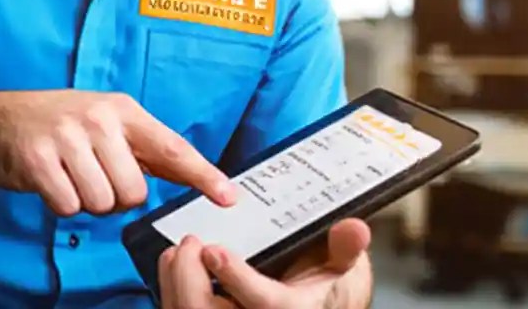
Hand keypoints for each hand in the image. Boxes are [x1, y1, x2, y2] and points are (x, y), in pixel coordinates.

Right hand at [0, 90, 235, 215]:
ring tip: (69, 175)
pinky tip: (50, 180)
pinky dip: (60, 204)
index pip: (172, 147)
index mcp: (122, 110)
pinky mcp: (40, 160)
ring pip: (102, 204)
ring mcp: (68, 137)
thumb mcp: (104, 121)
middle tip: (92, 175)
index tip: (227, 196)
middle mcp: (98, 119)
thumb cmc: (57, 124)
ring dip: (86, 201)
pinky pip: (69, 207)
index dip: (203, 174)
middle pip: (134, 193)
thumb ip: (143, 147)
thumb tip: (188, 170)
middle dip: (115, 197)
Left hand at [159, 219, 370, 308]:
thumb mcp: (340, 267)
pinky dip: (172, 287)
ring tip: (181, 249)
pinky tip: (176, 263)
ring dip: (176, 279)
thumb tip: (355, 228)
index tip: (215, 251)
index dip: (237, 279)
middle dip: (190, 277)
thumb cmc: (321, 288)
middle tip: (192, 243)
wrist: (314, 306)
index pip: (263, 304)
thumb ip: (344, 248)